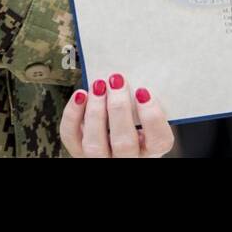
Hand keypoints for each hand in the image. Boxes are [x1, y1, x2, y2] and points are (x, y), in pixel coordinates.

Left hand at [59, 74, 173, 157]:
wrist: (111, 136)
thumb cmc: (135, 119)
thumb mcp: (145, 114)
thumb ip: (143, 100)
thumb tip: (134, 72)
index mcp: (151, 149)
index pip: (159, 140)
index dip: (152, 117)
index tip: (143, 92)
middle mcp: (128, 159)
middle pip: (124, 143)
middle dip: (119, 109)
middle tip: (116, 81)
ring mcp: (101, 158)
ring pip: (95, 145)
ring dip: (96, 112)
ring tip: (98, 86)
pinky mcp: (78, 152)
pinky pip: (72, 138)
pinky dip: (73, 115)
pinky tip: (80, 95)